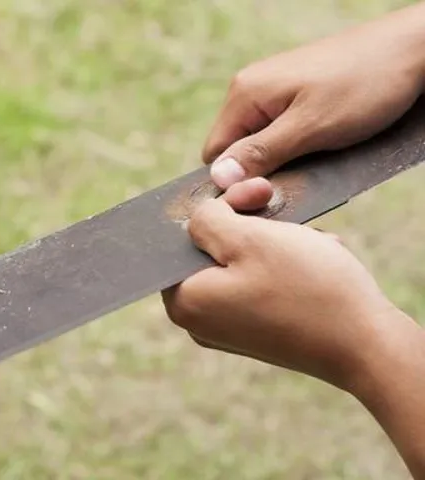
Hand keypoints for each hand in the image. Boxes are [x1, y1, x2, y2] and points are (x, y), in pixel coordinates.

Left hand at [161, 178, 412, 389]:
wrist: (368, 347)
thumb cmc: (307, 289)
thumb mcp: (250, 238)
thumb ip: (208, 220)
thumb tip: (197, 218)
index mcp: (184, 302)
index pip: (179, 238)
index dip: (213, 209)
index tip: (249, 196)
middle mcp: (198, 321)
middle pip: (208, 250)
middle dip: (245, 221)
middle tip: (275, 203)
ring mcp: (227, 330)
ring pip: (238, 262)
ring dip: (269, 240)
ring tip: (305, 239)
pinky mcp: (257, 332)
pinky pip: (258, 283)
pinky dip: (282, 264)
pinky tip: (311, 256)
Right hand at [203, 3, 424, 188]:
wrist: (414, 47)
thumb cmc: (365, 84)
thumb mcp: (310, 128)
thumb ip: (261, 154)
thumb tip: (218, 178)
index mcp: (244, 94)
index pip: (214, 153)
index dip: (235, 179)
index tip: (267, 192)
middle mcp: (252, 89)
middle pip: (237, 149)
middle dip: (262, 170)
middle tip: (298, 178)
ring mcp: (274, 90)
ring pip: (262, 143)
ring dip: (284, 160)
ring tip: (317, 158)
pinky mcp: (297, 94)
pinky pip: (282, 131)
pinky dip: (299, 145)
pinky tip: (324, 145)